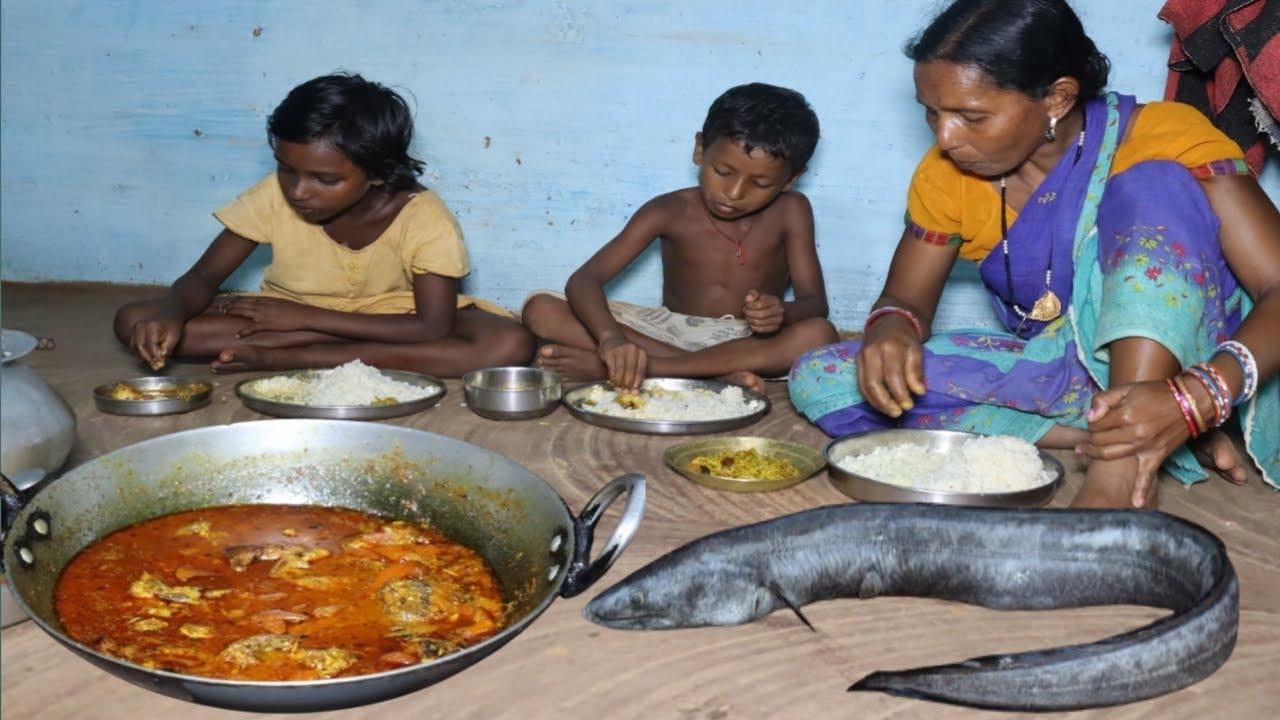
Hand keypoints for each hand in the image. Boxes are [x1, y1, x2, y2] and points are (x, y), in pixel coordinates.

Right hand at [129, 316, 183, 370]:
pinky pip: (132, 344)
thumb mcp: (175, 336)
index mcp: (152, 326)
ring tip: (151, 362)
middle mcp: (141, 325)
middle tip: (155, 365)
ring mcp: (135, 327)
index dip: (156, 356)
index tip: (161, 363)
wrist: (168, 313)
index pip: (151, 345)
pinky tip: (145, 357)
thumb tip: (161, 360)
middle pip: (140, 346)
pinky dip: (137, 352)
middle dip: (147, 358)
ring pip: (134, 346)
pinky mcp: (133, 330)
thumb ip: (168, 348)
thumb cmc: (172, 325)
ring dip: (141, 356)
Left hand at [215, 296, 311, 336]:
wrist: (303, 315)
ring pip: (243, 311)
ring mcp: (263, 314)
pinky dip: (244, 332)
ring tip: (223, 313)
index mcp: (265, 300)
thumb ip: (270, 304)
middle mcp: (262, 305)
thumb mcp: (280, 303)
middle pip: (241, 303)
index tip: (228, 300)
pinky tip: (237, 335)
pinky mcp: (266, 324)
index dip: (235, 299)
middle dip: (229, 304)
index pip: (246, 298)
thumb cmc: (294, 310)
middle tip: (220, 306)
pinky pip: (252, 328)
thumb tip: (265, 304)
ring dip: (232, 311)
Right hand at [598, 336, 646, 390]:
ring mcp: (621, 349)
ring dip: (620, 382)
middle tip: (626, 392)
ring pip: (621, 370)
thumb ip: (635, 371)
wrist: (612, 339)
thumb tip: (634, 389)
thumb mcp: (634, 358)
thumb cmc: (625, 353)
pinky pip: (612, 368)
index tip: (635, 392)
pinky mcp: (610, 352)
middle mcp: (632, 349)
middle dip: (628, 383)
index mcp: (641, 352)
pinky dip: (613, 377)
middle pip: (631, 370)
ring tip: (619, 389)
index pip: (641, 370)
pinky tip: (613, 383)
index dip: (638, 382)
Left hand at [742, 290, 783, 333]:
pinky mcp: (775, 328)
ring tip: (747, 317)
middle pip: (760, 314)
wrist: (777, 310)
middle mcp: (779, 310)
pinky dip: (754, 327)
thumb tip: (748, 298)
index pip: (760, 304)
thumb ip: (753, 294)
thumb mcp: (760, 295)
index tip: (746, 306)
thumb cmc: (766, 302)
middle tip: (745, 311)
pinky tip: (751, 323)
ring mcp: (778, 320)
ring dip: (750, 320)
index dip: (750, 306)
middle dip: (749, 313)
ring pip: (760, 322)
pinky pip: (761, 329)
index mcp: (775, 301)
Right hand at [855, 316, 925, 416]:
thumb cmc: (905, 338)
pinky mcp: (856, 362)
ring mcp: (861, 357)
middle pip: (874, 383)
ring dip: (877, 403)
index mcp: (889, 347)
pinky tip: (880, 404)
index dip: (900, 393)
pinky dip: (870, 397)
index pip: (892, 375)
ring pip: (864, 386)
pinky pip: (860, 384)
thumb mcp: (916, 350)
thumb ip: (916, 371)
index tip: (909, 406)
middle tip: (897, 413)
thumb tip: (919, 392)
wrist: (888, 322)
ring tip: (890, 411)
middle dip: (885, 402)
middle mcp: (871, 352)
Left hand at [1078, 380, 1192, 505]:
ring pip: (1111, 456)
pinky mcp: (1157, 456)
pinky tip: (1136, 503)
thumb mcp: (1127, 388)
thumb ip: (1104, 399)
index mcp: (1125, 414)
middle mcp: (1133, 433)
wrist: (1189, 401)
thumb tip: (1090, 417)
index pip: (1095, 424)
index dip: (1091, 422)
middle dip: (1090, 437)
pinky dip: (1142, 491)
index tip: (1094, 420)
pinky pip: (1147, 476)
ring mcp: (1145, 447)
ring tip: (1084, 452)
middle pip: (1100, 441)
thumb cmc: (1156, 393)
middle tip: (1088, 434)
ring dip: (1095, 455)